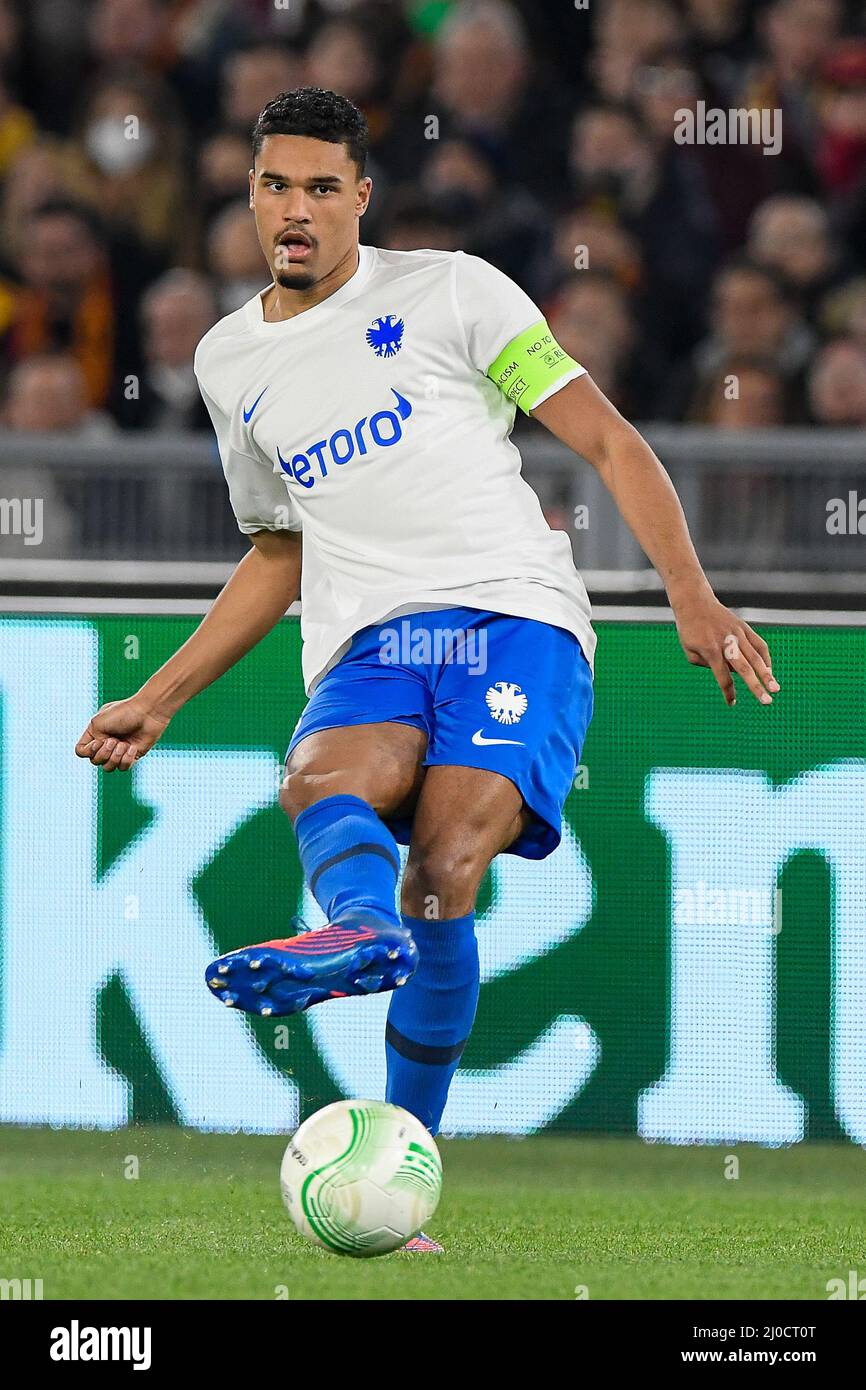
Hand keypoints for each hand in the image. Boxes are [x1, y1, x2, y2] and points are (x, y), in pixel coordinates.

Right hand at [75, 698, 171, 771]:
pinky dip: (127, 759)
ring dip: (115, 756)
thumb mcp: (98, 722)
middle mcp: (105, 743)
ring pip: (108, 768)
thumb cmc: (123, 713)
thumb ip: (92, 739)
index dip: (87, 751)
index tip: (97, 742)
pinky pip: (123, 768)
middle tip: (114, 740)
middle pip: (95, 761)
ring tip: (124, 744)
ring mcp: (119, 750)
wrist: (148, 713)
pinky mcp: (132, 755)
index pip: (81, 751)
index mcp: (95, 733)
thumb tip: (101, 753)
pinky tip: (133, 747)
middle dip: (104, 753)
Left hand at [672, 592, 779, 706]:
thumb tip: (728, 672)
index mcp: (710, 650)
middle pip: (744, 668)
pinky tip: (769, 671)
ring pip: (756, 657)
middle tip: (766, 701)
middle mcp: (727, 643)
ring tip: (775, 688)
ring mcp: (737, 634)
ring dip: (767, 674)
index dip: (728, 692)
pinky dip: (765, 658)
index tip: (732, 703)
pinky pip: (758, 644)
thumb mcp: (689, 651)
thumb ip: (707, 665)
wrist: (695, 602)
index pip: (722, 677)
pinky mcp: (744, 627)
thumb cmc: (689, 630)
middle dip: (756, 686)